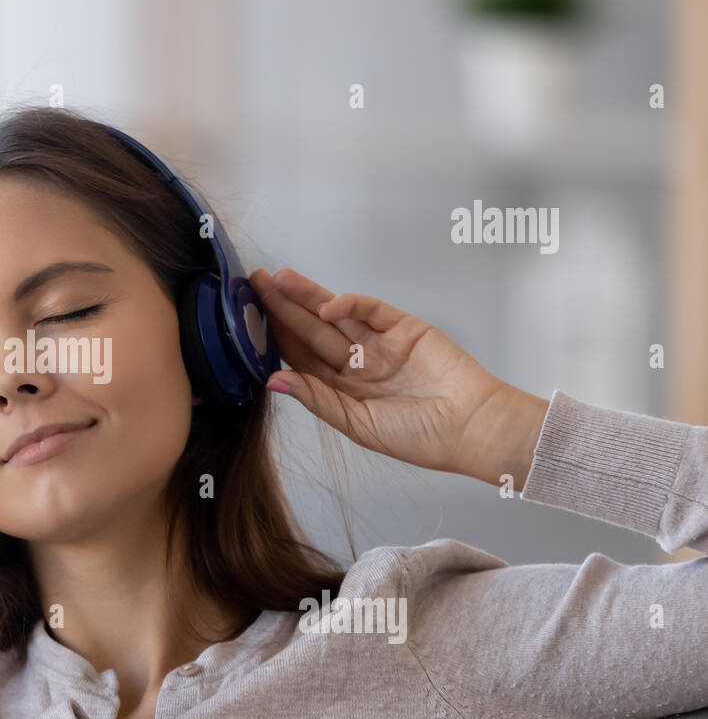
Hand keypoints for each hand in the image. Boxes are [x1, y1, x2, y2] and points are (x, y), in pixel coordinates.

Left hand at [249, 268, 548, 488]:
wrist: (471, 428)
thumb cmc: (420, 437)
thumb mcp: (357, 424)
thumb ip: (317, 399)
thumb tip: (273, 382)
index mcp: (344, 388)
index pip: (302, 357)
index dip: (275, 338)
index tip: (247, 321)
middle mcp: (358, 362)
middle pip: (312, 330)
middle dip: (283, 308)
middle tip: (254, 285)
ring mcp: (380, 343)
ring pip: (335, 314)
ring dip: (306, 297)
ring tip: (277, 281)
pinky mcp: (404, 327)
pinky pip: (369, 311)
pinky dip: (347, 305)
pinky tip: (325, 306)